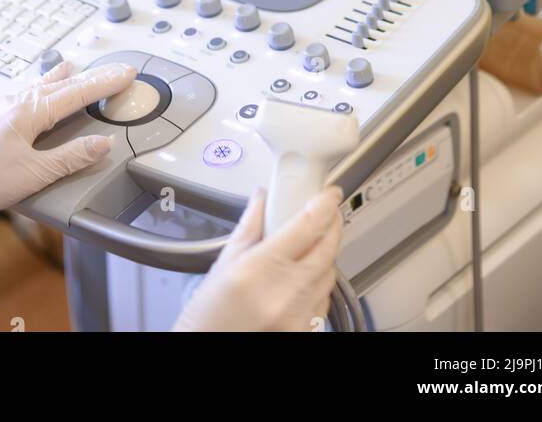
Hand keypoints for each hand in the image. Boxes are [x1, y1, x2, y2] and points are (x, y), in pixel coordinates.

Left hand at [0, 60, 135, 252]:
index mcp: (29, 112)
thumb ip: (71, 157)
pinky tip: (43, 85)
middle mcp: (17, 101)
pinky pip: (29, 89)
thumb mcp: (33, 175)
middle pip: (64, 83)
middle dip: (94, 76)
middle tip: (118, 70)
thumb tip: (102, 143)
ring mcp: (4, 104)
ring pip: (44, 83)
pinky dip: (46, 83)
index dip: (105, 83)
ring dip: (68, 77)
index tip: (127, 73)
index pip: (77, 92)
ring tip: (82, 67)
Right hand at [173, 185, 343, 332]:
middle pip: (327, 250)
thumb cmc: (208, 313)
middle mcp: (284, 293)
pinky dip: (320, 283)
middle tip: (328, 213)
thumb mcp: (224, 263)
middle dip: (333, 227)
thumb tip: (262, 198)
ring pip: (329, 275)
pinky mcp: (304, 330)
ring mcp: (297, 316)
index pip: (307, 226)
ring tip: (312, 245)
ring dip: (327, 255)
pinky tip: (304, 277)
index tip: (331, 194)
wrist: (208, 346)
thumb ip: (249, 226)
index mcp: (260, 268)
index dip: (325, 205)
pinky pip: (324, 299)